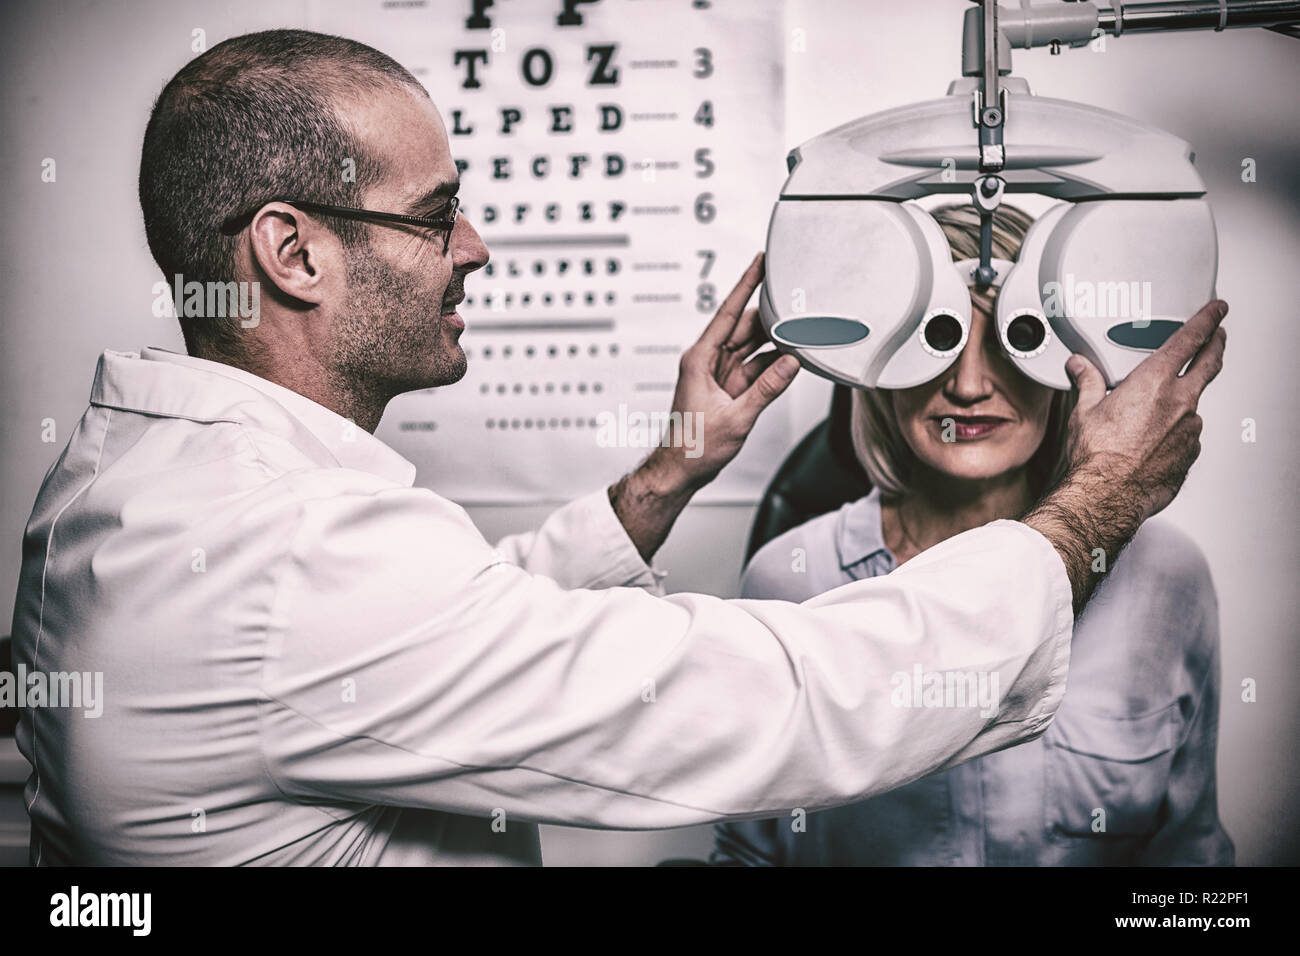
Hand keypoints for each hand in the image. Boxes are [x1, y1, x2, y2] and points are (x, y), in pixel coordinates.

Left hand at [642, 252, 800, 495]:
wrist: (680, 469)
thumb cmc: (692, 446)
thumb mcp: (736, 418)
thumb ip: (767, 389)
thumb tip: (790, 364)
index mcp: (699, 359)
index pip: (727, 312)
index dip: (745, 284)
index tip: (760, 262)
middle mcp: (707, 361)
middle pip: (744, 327)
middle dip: (771, 315)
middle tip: (797, 302)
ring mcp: (718, 374)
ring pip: (752, 346)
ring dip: (775, 341)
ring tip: (801, 331)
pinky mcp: (728, 387)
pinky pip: (755, 367)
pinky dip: (773, 364)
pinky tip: (791, 360)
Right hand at [1024, 298, 1226, 611]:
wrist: (1104, 498)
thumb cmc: (1093, 458)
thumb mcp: (1083, 412)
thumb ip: (1087, 383)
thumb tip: (1080, 367)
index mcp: (1154, 383)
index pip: (1190, 340)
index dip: (1206, 321)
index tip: (1215, 311)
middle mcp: (1179, 403)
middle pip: (1209, 365)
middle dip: (1216, 346)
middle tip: (1218, 337)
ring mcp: (1189, 431)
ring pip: (1193, 406)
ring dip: (1184, 401)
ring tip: (1158, 411)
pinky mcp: (1189, 456)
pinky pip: (1187, 436)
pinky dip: (1176, 432)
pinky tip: (1154, 441)